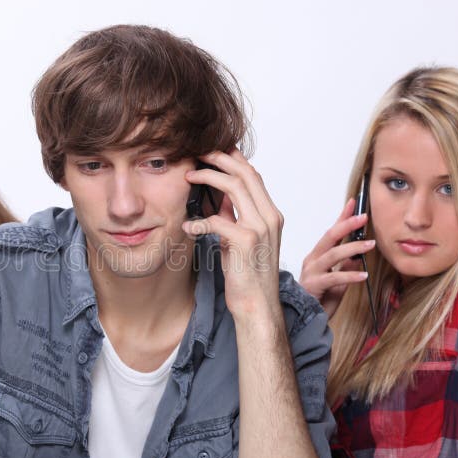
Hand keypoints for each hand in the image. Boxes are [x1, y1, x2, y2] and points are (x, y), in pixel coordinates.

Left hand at [182, 149, 281, 316]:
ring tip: (189, 176)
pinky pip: (217, 220)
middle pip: (245, 173)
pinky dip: (199, 220)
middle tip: (197, 153)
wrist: (257, 306)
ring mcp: (260, 228)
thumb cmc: (246, 275)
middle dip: (219, 158)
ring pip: (234, 186)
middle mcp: (269, 217)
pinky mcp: (246, 241)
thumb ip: (231, 217)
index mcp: (270, 214)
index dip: (233, 159)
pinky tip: (188, 226)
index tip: (213, 151)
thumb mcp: (238, 239)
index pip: (253, 175)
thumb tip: (213, 197)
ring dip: (208, 177)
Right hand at [300, 198, 373, 316]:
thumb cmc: (319, 300)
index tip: (354, 202)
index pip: (332, 232)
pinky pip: (334, 277)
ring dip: (353, 247)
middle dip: (347, 224)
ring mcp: (312, 271)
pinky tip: (363, 275)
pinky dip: (350, 275)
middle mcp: (313, 260)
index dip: (343, 217)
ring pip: (333, 254)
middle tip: (364, 217)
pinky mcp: (314, 285)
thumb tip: (358, 256)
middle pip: (330, 236)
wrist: (304, 320)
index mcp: (318, 256)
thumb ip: (345, 268)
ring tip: (371, 244)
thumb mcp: (338, 282)